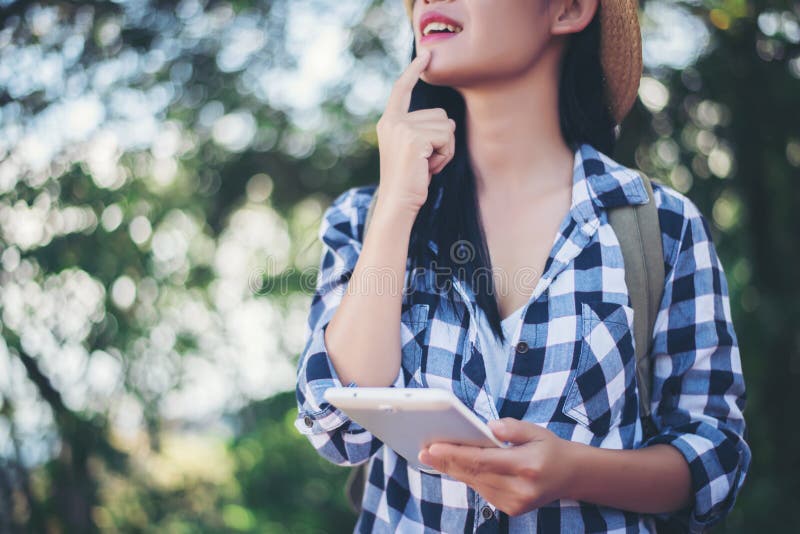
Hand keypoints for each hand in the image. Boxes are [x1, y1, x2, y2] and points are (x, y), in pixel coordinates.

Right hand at [376, 48, 456, 214]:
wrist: (398, 203)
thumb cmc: (410, 182)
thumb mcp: (417, 152)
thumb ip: (427, 133)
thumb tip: (452, 123)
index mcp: (390, 122)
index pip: (402, 89)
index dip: (414, 72)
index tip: (426, 55)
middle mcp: (393, 121)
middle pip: (441, 114)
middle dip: (443, 140)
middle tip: (426, 162)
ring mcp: (402, 128)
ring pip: (447, 126)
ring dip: (446, 149)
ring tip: (427, 166)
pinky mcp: (414, 137)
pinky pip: (446, 138)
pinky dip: (445, 155)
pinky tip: (429, 168)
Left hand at [417, 417, 579, 516]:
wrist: (570, 476)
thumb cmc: (550, 449)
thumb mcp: (536, 431)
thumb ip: (513, 427)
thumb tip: (490, 426)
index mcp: (527, 466)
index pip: (483, 460)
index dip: (455, 455)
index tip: (433, 449)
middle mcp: (520, 489)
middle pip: (475, 475)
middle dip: (447, 462)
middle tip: (424, 451)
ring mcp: (515, 503)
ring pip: (476, 484)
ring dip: (454, 470)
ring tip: (434, 456)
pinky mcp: (511, 510)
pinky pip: (482, 491)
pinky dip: (469, 478)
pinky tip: (457, 466)